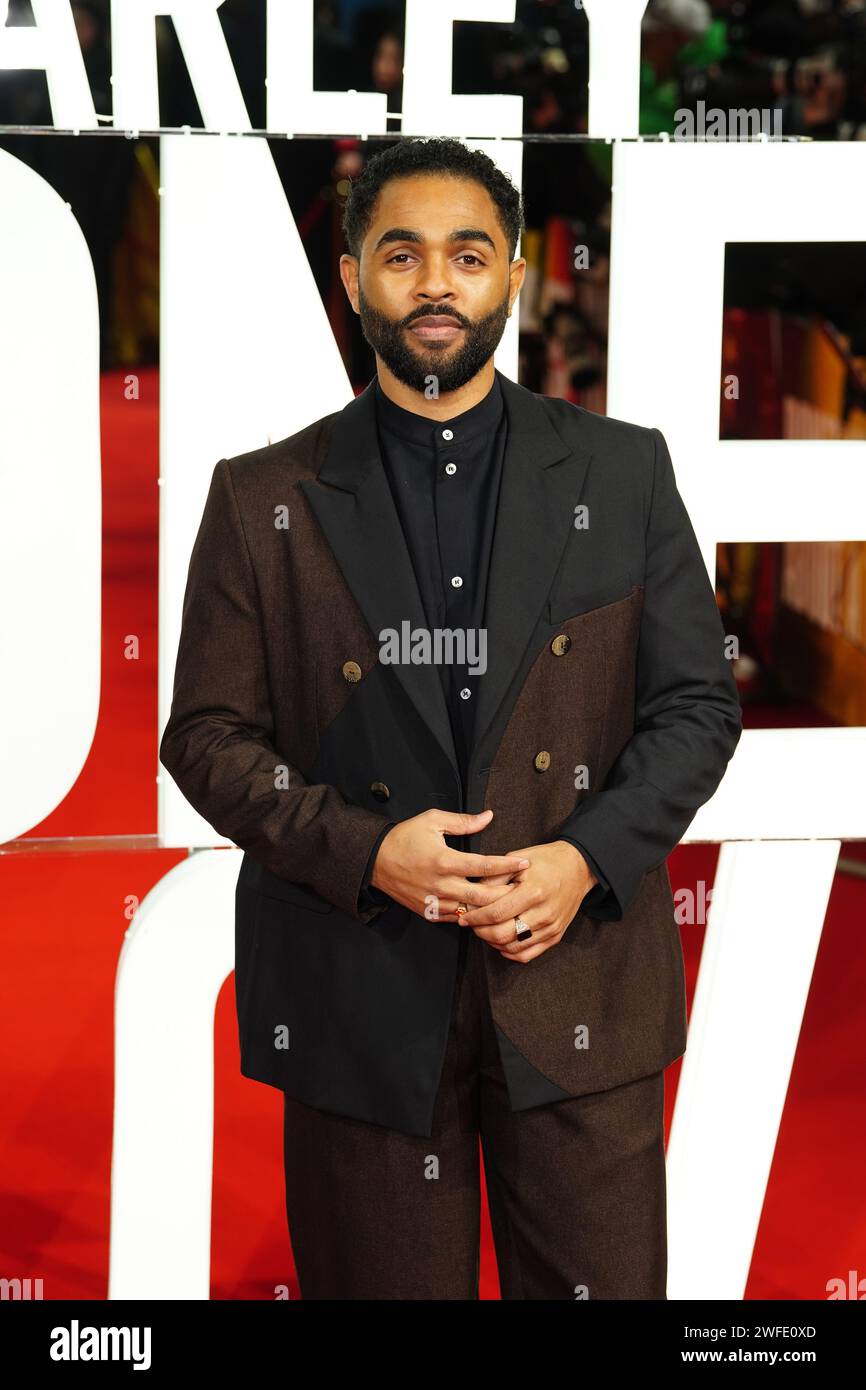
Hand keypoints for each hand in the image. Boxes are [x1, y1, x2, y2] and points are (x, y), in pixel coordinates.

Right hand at [371, 807, 531, 919]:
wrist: (374, 861)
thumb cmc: (404, 837)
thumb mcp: (432, 821)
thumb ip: (462, 821)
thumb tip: (488, 816)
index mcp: (444, 860)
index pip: (484, 865)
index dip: (508, 866)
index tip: (525, 864)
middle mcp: (440, 884)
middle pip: (483, 896)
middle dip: (507, 894)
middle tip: (523, 889)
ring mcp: (434, 901)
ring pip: (471, 911)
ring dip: (491, 908)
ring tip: (509, 902)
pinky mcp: (428, 912)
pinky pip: (455, 918)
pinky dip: (471, 915)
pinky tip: (484, 910)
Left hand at [456, 840, 597, 963]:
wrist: (577, 867)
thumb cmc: (545, 861)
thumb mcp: (516, 860)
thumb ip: (493, 879)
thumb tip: (471, 896)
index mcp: (533, 892)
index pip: (496, 913)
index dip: (476, 918)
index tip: (464, 917)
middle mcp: (544, 913)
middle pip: (503, 935)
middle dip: (481, 932)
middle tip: (472, 924)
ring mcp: (551, 927)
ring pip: (513, 947)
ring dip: (493, 942)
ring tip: (484, 930)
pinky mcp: (555, 936)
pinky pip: (527, 954)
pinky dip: (509, 952)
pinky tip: (500, 942)